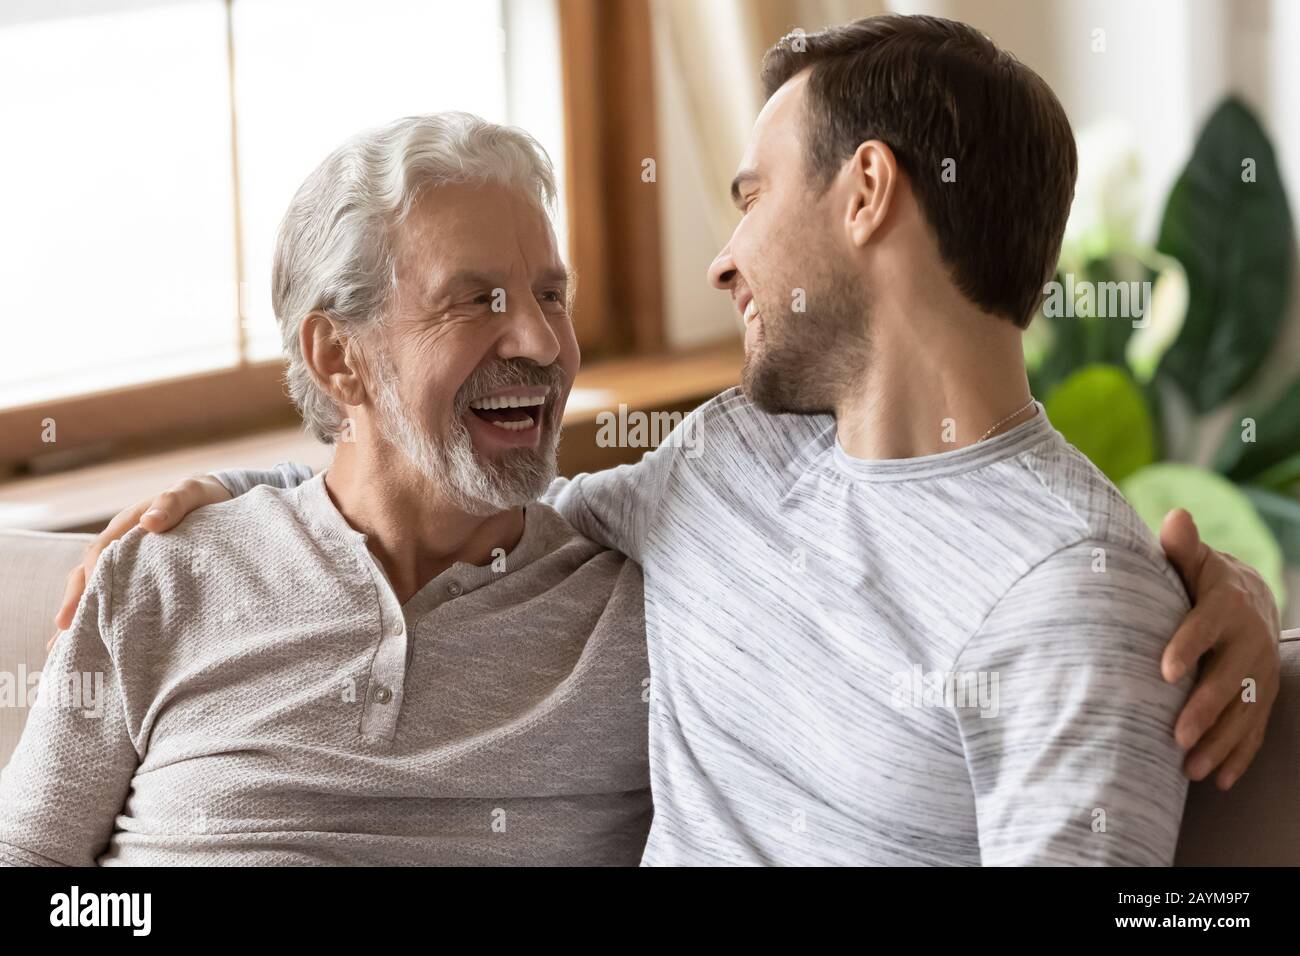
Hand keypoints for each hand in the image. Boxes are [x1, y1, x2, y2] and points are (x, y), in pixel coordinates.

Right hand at [50, 475, 232, 644]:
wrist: (217, 499)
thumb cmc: (200, 497)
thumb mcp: (190, 493)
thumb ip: (172, 503)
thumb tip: (149, 523)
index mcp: (126, 526)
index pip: (99, 552)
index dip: (91, 575)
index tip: (89, 600)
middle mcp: (120, 546)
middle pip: (88, 574)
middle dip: (75, 602)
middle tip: (63, 631)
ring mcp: (128, 562)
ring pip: (98, 588)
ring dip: (83, 613)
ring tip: (65, 646)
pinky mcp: (141, 576)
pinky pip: (119, 594)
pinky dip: (105, 614)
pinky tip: (100, 641)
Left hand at [1159, 508, 1281, 790]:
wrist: (1249, 599)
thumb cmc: (1203, 579)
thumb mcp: (1195, 561)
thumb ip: (1182, 547)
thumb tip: (1176, 518)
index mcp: (1226, 607)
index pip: (1206, 627)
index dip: (1188, 647)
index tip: (1165, 671)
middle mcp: (1249, 643)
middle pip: (1227, 680)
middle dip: (1204, 710)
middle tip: (1177, 737)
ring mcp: (1259, 675)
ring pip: (1242, 714)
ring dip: (1218, 744)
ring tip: (1189, 769)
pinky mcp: (1262, 698)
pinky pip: (1253, 731)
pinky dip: (1237, 757)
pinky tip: (1216, 780)